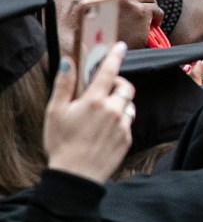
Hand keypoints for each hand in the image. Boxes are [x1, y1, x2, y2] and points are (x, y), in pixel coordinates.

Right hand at [45, 43, 133, 183]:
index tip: (121, 46)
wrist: (76, 175)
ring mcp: (122, 126)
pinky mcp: (127, 139)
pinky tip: (104, 130)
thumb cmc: (61, 143)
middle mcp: (112, 110)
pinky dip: (119, 121)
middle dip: (118, 84)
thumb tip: (67, 62)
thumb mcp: (55, 112)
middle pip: (125, 87)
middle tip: (105, 89)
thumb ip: (64, 85)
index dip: (115, 56)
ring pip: (129, 105)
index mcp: (94, 101)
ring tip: (102, 113)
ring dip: (120, 103)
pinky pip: (128, 123)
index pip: (108, 71)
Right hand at [82, 0, 162, 47]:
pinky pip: (157, 9)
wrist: (104, 56)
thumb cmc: (100, 34)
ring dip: (147, 5)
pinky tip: (147, 25)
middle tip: (134, 3)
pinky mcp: (140, 12)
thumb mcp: (92, 8)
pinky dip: (155, 17)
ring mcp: (125, 0)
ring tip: (138, 18)